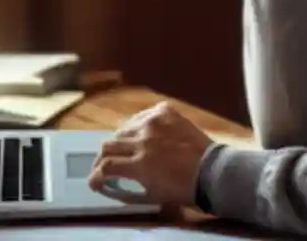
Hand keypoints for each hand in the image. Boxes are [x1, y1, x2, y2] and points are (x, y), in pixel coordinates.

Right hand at [88, 102, 213, 206]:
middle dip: (102, 159)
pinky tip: (141, 133)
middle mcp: (143, 141)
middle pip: (108, 145)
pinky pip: (142, 115)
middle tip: (104, 165)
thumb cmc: (183, 188)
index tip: (95, 181)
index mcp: (139, 165)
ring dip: (119, 142)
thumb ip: (126, 186)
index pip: (105, 167)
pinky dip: (138, 125)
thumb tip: (107, 181)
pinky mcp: (165, 111)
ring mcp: (154, 123)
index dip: (95, 176)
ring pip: (123, 129)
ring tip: (123, 149)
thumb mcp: (150, 194)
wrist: (211, 171)